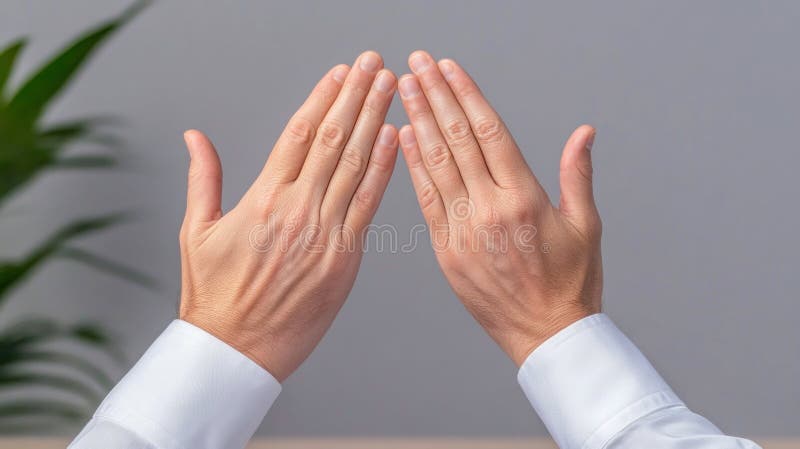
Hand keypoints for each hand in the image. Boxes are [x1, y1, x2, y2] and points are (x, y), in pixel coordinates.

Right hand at [179, 51, 397, 380]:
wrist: (237, 350)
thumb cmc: (214, 296)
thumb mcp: (195, 232)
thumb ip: (202, 178)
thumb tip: (195, 135)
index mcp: (262, 198)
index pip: (298, 133)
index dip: (323, 97)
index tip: (341, 72)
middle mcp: (297, 209)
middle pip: (332, 139)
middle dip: (357, 96)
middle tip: (375, 63)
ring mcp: (325, 233)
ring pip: (355, 164)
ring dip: (376, 120)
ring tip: (391, 88)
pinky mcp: (345, 258)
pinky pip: (368, 205)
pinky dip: (383, 170)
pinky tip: (395, 139)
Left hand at [398, 51, 601, 365]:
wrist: (547, 335)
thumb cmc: (571, 282)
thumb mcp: (586, 226)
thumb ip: (577, 175)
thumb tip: (583, 132)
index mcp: (526, 198)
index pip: (489, 132)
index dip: (466, 95)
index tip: (448, 68)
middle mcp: (490, 209)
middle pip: (456, 140)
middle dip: (435, 97)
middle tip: (416, 64)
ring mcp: (464, 231)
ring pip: (435, 165)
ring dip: (417, 122)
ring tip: (404, 89)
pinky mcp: (446, 251)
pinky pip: (425, 200)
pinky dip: (412, 167)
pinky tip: (402, 138)